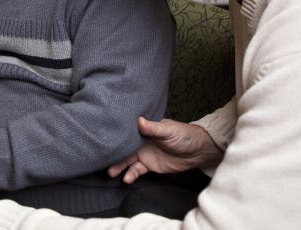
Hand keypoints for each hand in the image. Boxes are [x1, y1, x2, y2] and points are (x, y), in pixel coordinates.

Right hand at [108, 117, 222, 183]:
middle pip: (124, 147)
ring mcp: (144, 154)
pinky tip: (126, 179)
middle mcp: (141, 141)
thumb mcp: (168, 130)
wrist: (197, 151)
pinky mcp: (149, 166)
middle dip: (114, 154)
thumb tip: (138, 120)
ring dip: (119, 166)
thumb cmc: (183, 135)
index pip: (127, 132)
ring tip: (111, 172)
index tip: (104, 138)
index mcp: (144, 129)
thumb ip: (153, 128)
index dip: (116, 135)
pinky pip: (137, 170)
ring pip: (127, 160)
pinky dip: (131, 174)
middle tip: (103, 159)